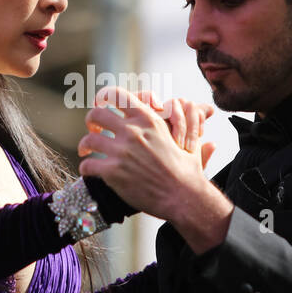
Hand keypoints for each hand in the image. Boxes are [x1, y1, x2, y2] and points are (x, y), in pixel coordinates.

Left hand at [78, 86, 216, 220]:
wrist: (184, 197)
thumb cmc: (188, 170)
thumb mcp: (188, 139)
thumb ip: (186, 123)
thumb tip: (207, 110)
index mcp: (148, 119)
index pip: (117, 95)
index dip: (104, 97)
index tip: (101, 104)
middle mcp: (133, 132)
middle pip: (97, 114)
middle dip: (92, 121)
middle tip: (94, 130)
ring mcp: (121, 152)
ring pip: (89, 140)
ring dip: (85, 145)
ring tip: (87, 151)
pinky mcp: (113, 172)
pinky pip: (88, 164)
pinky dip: (86, 167)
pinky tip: (90, 171)